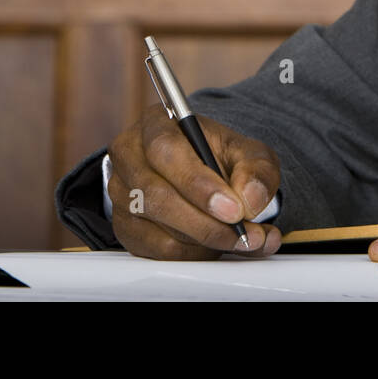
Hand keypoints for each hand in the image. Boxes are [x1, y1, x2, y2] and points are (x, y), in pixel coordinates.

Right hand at [106, 103, 282, 259]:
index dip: (199, 184)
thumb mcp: (246, 151)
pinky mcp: (125, 227)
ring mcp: (121, 194)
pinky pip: (159, 251)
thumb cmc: (216, 155)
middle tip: (246, 234)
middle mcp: (129, 157)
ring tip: (242, 239)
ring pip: (160, 230)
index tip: (234, 209)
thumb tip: (250, 199)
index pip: (165, 151)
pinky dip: (194, 254)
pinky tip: (217, 244)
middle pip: (157, 196)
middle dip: (208, 223)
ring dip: (207, 242)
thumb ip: (256, 169)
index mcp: (155, 124)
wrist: (201, 170)